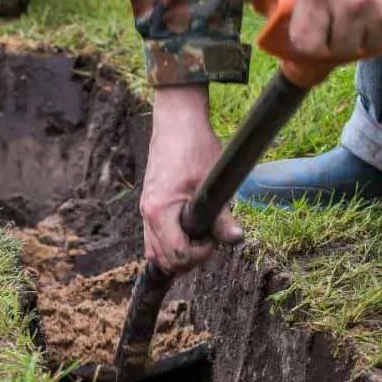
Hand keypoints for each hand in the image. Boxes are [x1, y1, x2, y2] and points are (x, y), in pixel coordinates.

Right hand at [141, 86, 243, 273]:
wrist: (176, 122)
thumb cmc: (194, 147)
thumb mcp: (212, 183)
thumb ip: (221, 215)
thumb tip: (236, 239)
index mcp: (160, 211)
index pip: (176, 254)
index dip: (199, 254)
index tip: (215, 239)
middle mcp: (147, 214)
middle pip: (162, 259)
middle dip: (189, 259)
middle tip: (210, 242)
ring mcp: (145, 210)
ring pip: (154, 252)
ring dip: (178, 254)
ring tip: (201, 240)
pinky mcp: (149, 205)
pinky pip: (153, 238)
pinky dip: (169, 245)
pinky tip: (189, 234)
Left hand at [221, 0, 381, 58]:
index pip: (306, 43)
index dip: (306, 42)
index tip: (311, 33)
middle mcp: (350, 0)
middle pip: (334, 49)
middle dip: (331, 42)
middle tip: (334, 25)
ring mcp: (380, 6)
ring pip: (362, 47)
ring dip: (357, 40)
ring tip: (355, 19)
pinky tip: (376, 17)